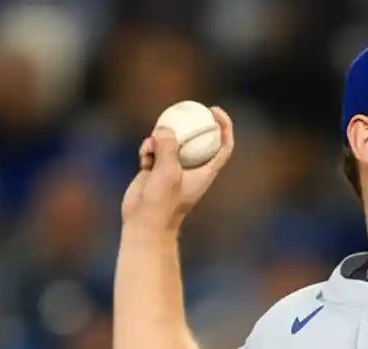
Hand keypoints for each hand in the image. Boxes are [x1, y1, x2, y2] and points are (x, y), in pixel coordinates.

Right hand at [121, 106, 234, 231]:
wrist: (144, 221)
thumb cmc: (162, 202)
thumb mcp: (168, 172)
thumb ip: (168, 148)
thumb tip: (165, 128)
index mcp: (206, 171)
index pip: (223, 146)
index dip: (224, 127)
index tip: (215, 112)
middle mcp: (192, 168)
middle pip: (197, 139)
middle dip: (191, 124)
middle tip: (185, 108)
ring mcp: (173, 168)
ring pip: (171, 142)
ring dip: (160, 138)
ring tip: (152, 146)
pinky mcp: (155, 169)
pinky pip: (154, 149)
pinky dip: (148, 148)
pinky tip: (143, 157)